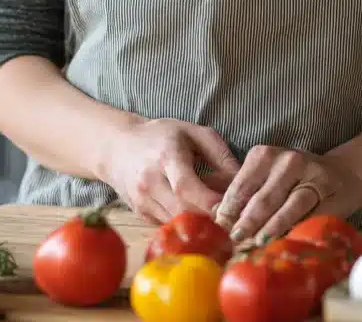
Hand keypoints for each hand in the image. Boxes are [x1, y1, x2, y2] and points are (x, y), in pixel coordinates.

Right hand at [98, 117, 240, 223]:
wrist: (117, 146)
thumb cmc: (161, 136)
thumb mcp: (193, 132)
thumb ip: (220, 154)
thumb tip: (244, 181)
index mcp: (166, 156)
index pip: (187, 188)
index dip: (211, 203)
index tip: (234, 208)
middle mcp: (150, 182)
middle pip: (183, 212)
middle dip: (211, 219)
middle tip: (234, 220)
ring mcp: (143, 202)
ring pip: (177, 225)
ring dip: (201, 226)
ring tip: (220, 220)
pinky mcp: (141, 216)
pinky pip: (170, 228)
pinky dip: (187, 228)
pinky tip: (200, 220)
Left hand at [213, 145, 361, 241]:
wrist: (340, 175)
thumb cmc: (292, 181)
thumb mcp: (266, 178)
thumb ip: (243, 192)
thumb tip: (214, 213)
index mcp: (263, 154)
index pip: (240, 185)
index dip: (229, 209)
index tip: (219, 228)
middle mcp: (285, 159)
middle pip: (260, 198)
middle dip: (245, 223)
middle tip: (234, 241)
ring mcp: (307, 172)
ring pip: (283, 205)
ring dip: (267, 229)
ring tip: (254, 244)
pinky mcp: (324, 188)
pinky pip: (306, 212)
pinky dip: (291, 228)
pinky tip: (282, 241)